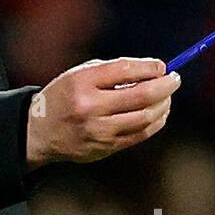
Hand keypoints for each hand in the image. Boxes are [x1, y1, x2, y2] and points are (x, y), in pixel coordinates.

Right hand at [25, 57, 179, 170]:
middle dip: (165, 86)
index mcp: (81, 83)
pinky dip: (155, 122)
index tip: (162, 66)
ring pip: (145, 117)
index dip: (149, 67)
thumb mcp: (78, 75)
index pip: (125, 70)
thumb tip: (154, 71)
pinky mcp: (105, 148)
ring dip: (163, 104)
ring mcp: (98, 130)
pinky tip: (160, 112)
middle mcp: (90, 107)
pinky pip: (140, 134)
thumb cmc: (65, 96)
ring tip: (167, 96)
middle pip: (140, 96)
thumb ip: (112, 72)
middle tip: (175, 80)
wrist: (39, 132)